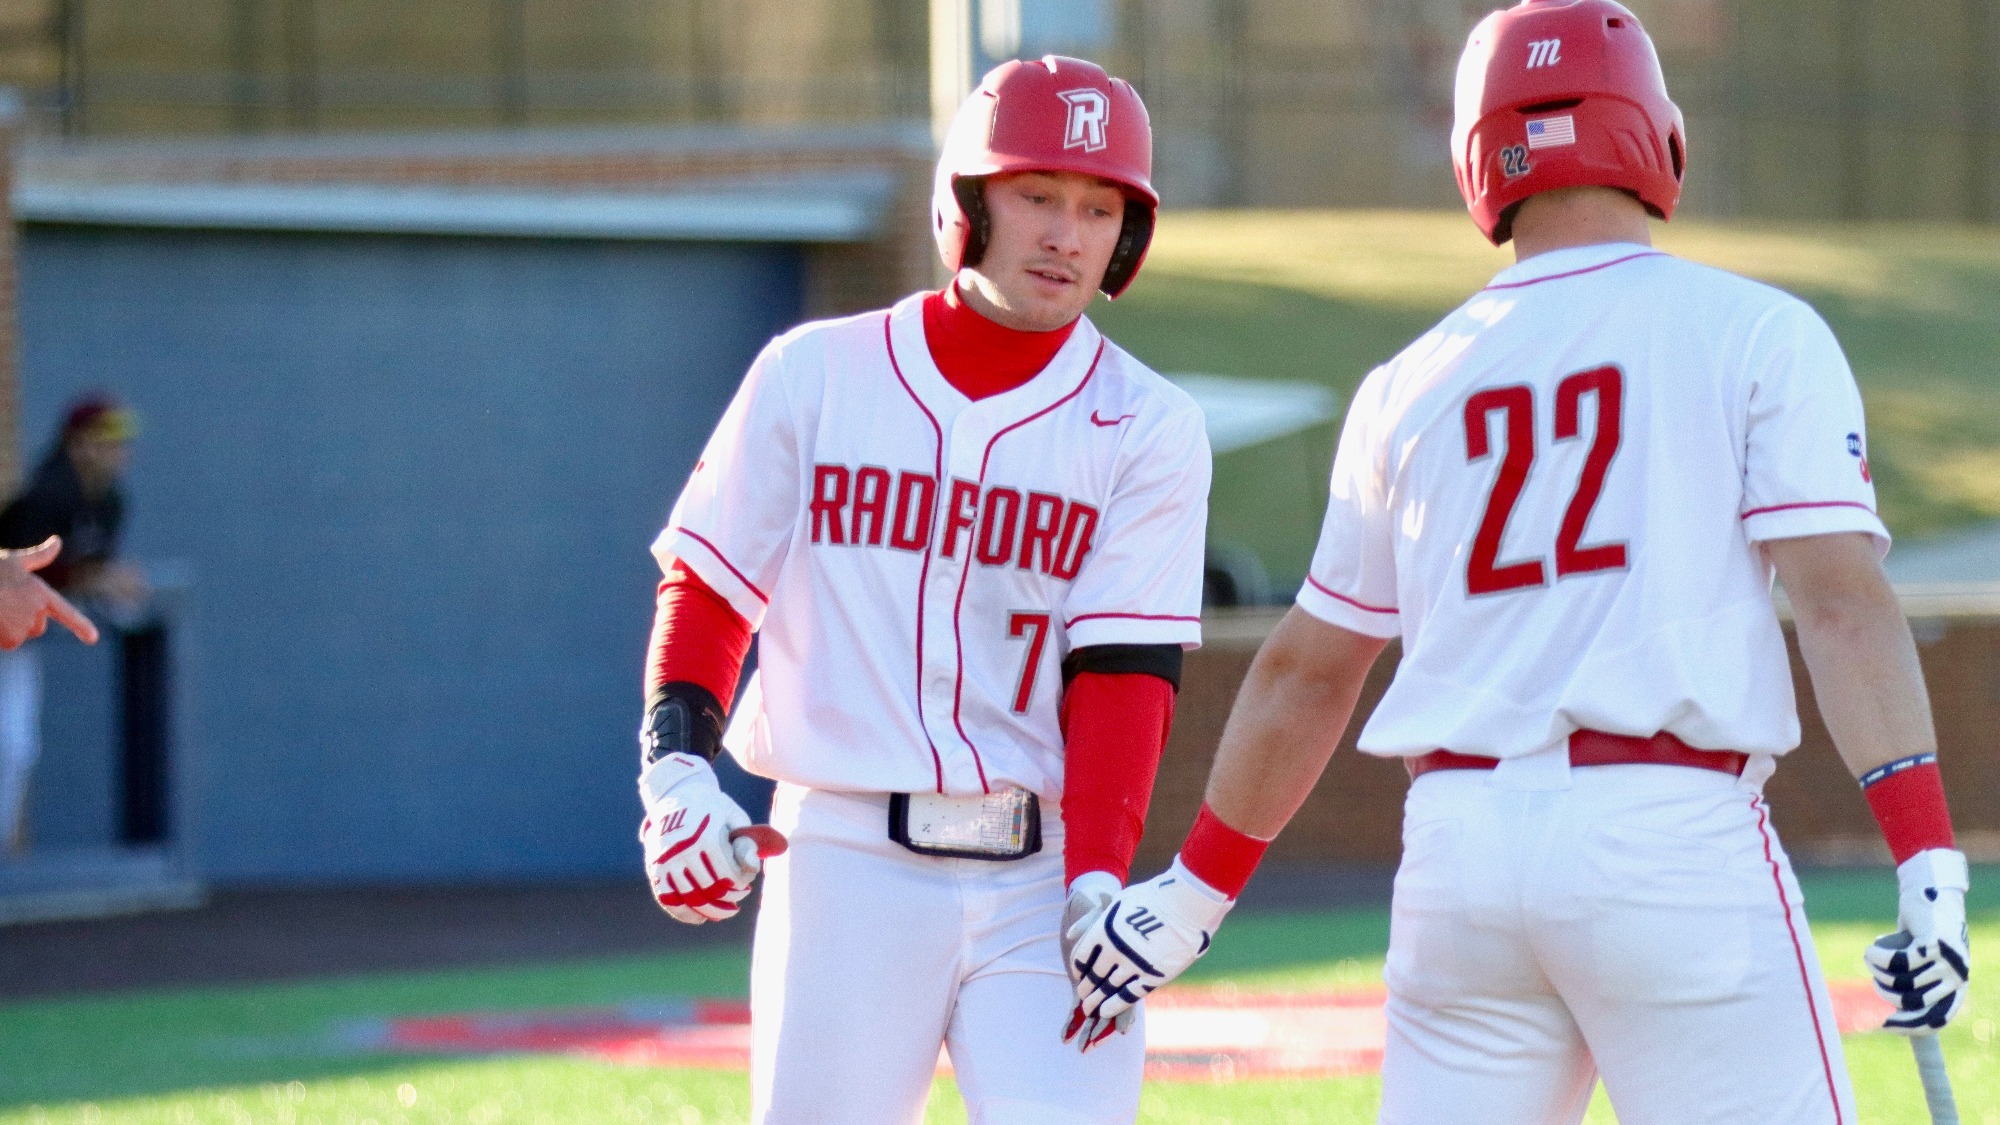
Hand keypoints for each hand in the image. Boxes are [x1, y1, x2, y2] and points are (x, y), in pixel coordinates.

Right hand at [0, 538, 96, 646]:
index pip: (66, 612)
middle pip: (37, 626)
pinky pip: (7, 643)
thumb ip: (38, 557)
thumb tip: (57, 541)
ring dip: (8, 628)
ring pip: (19, 635)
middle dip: (24, 621)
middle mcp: (38, 611)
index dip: (80, 625)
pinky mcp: (13, 641)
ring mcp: (26, 626)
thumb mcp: (14, 561)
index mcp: (40, 592)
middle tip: (5, 606)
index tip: (93, 638)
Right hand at [639, 753, 762, 923]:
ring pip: (690, 899)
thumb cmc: (713, 808)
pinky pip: (667, 899)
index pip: (728, 876)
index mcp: (706, 837)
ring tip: (725, 911)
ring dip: (710, 911)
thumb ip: (746, 842)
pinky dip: (684, 913)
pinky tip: (699, 917)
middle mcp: (683, 850)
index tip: (747, 882)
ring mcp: (666, 861)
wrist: (675, 794)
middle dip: (729, 899)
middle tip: (739, 897)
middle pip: (710, 890)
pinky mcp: (654, 868)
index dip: (741, 884)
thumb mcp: (735, 817)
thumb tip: (753, 867)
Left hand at [1065, 858, 1231, 1042]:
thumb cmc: (1152, 898)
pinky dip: (1115, 1005)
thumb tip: (1069, 936)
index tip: (1078, 976)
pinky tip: (1106, 1012)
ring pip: (1108, 989)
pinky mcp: (1153, 976)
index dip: (1079, 969)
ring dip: (1097, 1000)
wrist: (1187, 902)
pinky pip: (1129, 996)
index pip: (1082, 956)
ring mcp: (1134, 964)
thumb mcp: (1117, 902)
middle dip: (1086, 989)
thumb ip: (1092, 920)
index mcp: (1103, 929)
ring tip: (1090, 1008)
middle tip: (1083, 997)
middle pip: (1094, 976)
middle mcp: (1115, 949)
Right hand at [1865, 848, 1970, 1033]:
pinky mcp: (1934, 943)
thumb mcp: (1922, 963)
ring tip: (1872, 958)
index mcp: (1957, 987)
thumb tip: (1897, 1015)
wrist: (1931, 893)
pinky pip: (1898, 961)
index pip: (1936, 1020)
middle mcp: (1957, 977)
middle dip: (1887, 993)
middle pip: (1913, 1002)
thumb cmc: (1922, 931)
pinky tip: (1871, 949)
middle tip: (1875, 980)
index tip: (1885, 1025)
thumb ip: (1916, 985)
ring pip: (1902, 981)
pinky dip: (1879, 957)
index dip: (1910, 1027)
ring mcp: (1948, 961)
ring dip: (1879, 972)